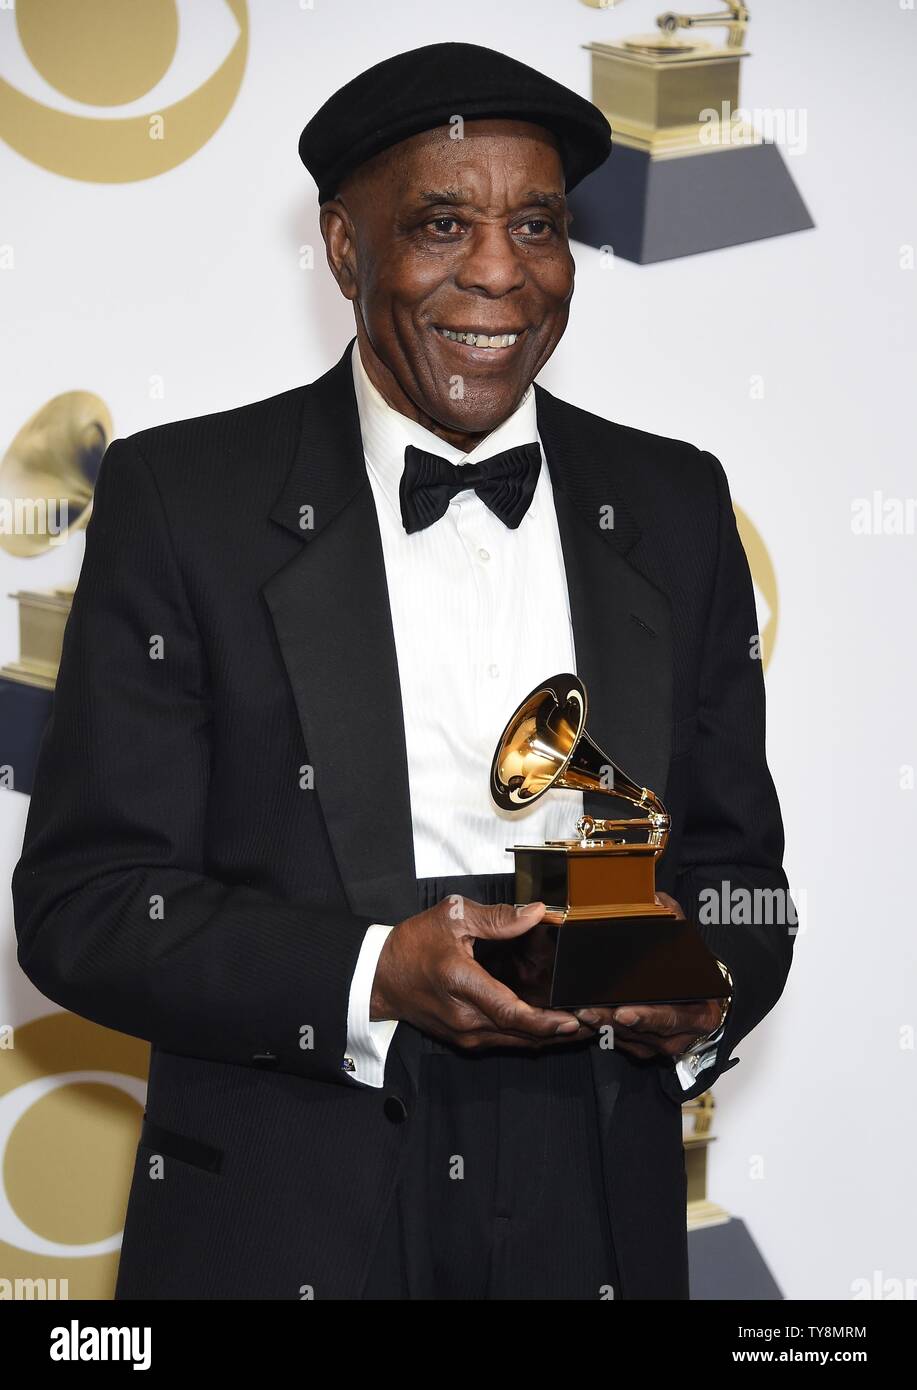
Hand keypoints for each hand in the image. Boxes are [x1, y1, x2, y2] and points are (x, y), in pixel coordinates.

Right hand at [370, 897, 594, 1050]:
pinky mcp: (463, 1040)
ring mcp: (464, 1034)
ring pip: (516, 1042)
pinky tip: (551, 1027)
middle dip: (559, 1031)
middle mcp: (464, 1017)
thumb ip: (498, 918)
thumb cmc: (413, 944)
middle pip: (521, 1033)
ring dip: (548, 1037)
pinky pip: (504, 1041)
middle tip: (595, 1023)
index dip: (545, 1021)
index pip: (510, 1011)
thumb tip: (536, 913)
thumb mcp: (453, 917)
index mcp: (461, 983)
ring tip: (582, 1027)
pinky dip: (529, 1036)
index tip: (573, 1021)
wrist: (379, 976)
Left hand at [572, 892, 725, 1059]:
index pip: (672, 1018)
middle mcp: (678, 1036)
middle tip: (588, 1011)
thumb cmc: (694, 975)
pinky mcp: (640, 1047)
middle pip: (642, 1032)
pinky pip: (618, 1041)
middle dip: (611, 1022)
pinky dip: (601, 1030)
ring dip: (601, 1026)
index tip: (624, 1011)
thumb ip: (675, 922)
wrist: (701, 1004)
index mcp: (699, 1016)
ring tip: (579, 1011)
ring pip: (626, 1038)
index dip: (648, 1016)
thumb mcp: (690, 947)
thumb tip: (655, 898)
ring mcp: (658, 1045)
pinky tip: (582, 1018)